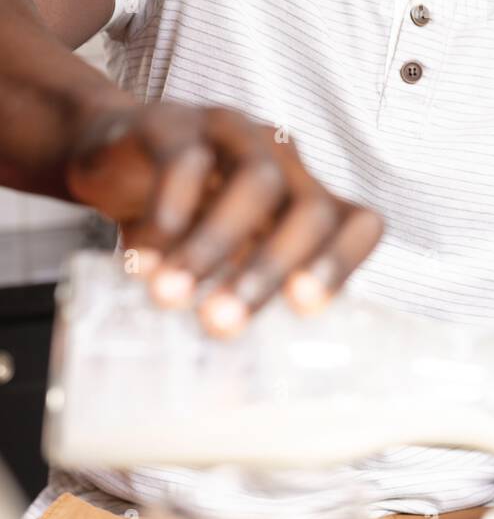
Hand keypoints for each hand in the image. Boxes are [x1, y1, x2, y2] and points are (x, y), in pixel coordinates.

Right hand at [65, 101, 383, 336]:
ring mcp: (235, 134)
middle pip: (310, 210)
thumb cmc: (183, 215)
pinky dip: (168, 210)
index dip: (344, 263)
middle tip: (221, 323)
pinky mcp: (177, 123)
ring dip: (213, 246)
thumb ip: (232, 297)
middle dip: (270, 271)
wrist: (109, 152)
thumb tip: (228, 395)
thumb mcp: (218, 258)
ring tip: (169, 297)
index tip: (304, 307)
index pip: (358, 222)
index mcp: (305, 199)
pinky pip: (187, 159)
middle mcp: (283, 163)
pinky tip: (143, 256)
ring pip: (254, 182)